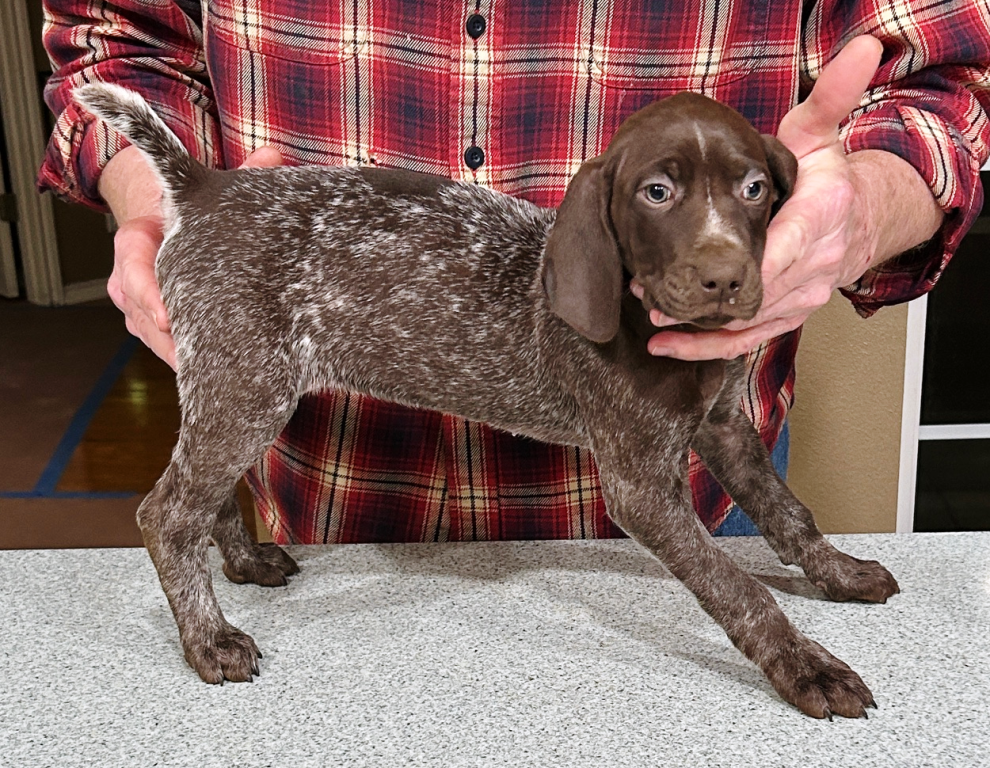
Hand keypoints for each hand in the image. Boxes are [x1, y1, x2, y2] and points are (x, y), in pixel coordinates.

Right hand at [100, 145, 283, 369]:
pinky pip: (165, 346)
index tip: (166, 317)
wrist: (174, 225)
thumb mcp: (213, 191)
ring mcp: (141, 304)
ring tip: (204, 373)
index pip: (131, 266)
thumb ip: (242, 174)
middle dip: (164, 338)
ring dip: (175, 355)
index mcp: (139, 239)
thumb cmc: (195, 210)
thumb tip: (273, 155)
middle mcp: (132, 275)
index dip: (146, 293)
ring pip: (150, 335)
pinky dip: (186, 360)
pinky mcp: (156, 326)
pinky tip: (211, 374)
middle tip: (191, 358)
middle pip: (138, 312)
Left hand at [642, 35, 942, 359]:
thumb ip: (829, 98)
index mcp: (819, 223)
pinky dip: (708, 347)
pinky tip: (669, 345)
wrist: (860, 223)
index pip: (779, 252)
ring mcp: (801, 300)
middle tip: (649, 291)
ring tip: (652, 320)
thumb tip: (859, 49)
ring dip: (697, 328)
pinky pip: (748, 340)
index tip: (691, 271)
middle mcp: (813, 269)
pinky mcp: (786, 317)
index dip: (735, 269)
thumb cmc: (832, 179)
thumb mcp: (823, 134)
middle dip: (701, 299)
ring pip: (748, 325)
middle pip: (754, 296)